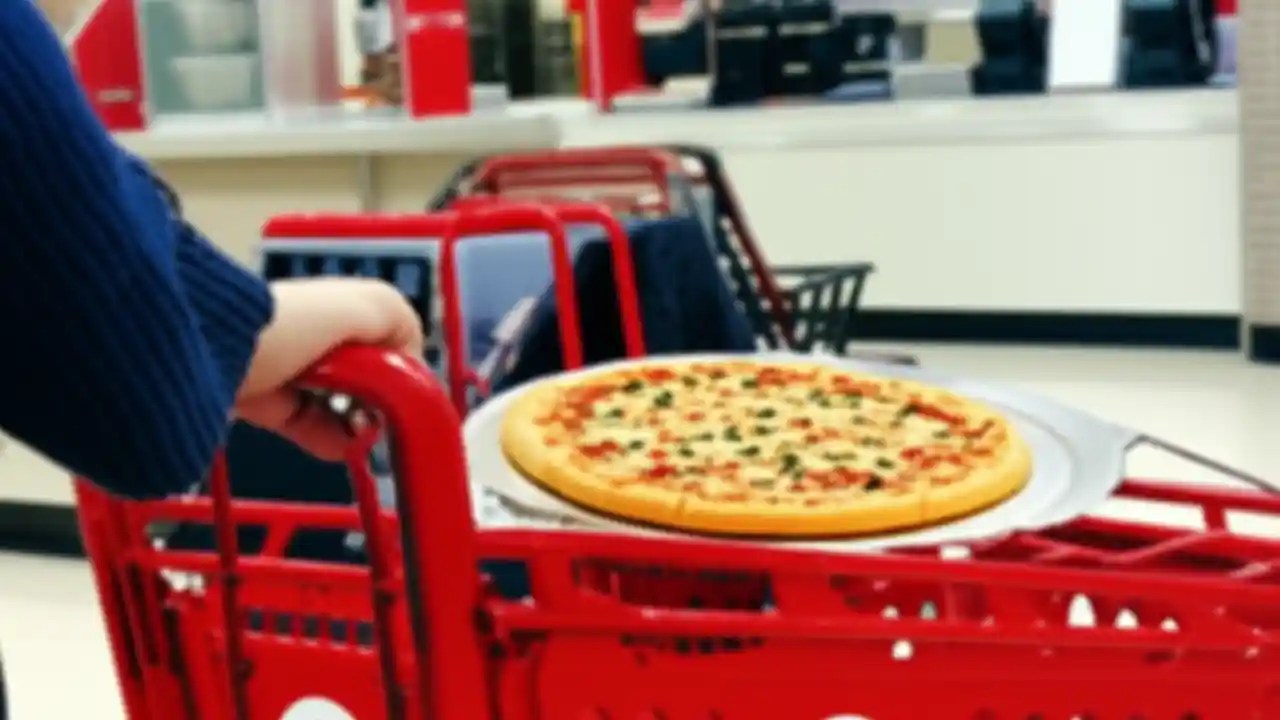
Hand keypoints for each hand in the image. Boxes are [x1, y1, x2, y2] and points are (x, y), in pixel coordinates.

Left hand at [234, 278, 423, 460]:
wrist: (204, 353)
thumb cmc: (286, 322)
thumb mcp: (360, 306)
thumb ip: (398, 321)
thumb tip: (412, 358)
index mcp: (331, 302)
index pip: (380, 332)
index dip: (398, 361)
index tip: (407, 387)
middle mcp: (309, 332)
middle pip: (361, 370)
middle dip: (379, 395)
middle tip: (383, 413)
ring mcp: (286, 369)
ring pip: (337, 401)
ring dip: (357, 422)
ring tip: (364, 434)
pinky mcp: (264, 404)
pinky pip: (308, 424)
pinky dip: (330, 438)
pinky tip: (344, 446)